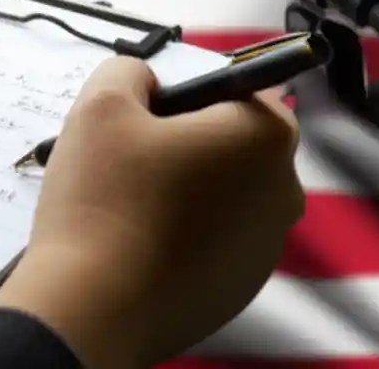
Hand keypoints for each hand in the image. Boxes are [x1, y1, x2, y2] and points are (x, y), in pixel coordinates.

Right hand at [0, 57, 302, 368]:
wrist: (94, 308)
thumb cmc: (104, 202)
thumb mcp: (102, 105)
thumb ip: (130, 69)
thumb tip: (144, 77)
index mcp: (264, 136)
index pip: (236, 84)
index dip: (185, 88)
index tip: (145, 108)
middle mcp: (283, 190)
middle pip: (232, 140)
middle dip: (185, 137)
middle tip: (129, 151)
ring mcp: (266, 245)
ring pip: (222, 191)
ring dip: (183, 185)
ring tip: (127, 198)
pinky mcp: (241, 285)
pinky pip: (215, 237)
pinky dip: (182, 230)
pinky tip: (137, 236)